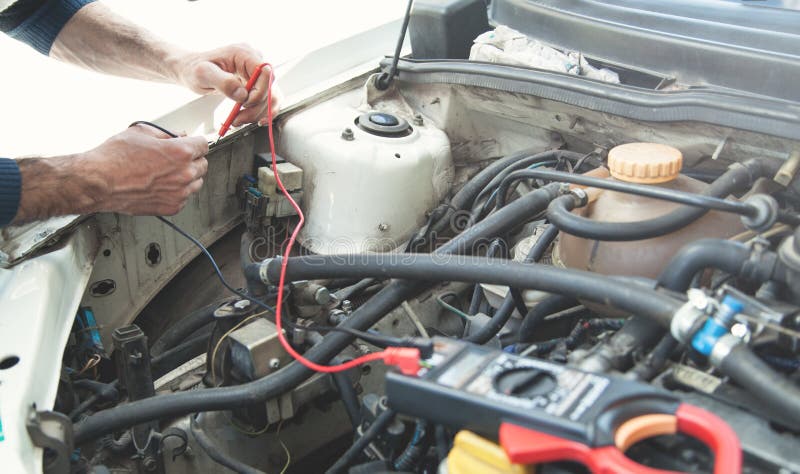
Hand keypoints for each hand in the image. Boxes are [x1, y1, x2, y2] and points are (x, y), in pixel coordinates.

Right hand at [88, 125, 208, 215]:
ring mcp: (179, 193)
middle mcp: (184, 173)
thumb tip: (180, 135)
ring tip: (166, 173)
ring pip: (196, 183)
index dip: (196, 143)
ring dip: (187, 177)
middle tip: (176, 159)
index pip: (204, 145)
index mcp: (180, 152)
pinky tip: (161, 186)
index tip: (192, 145)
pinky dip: (177, 192)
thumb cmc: (115, 157)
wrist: (99, 182)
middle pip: (203, 164)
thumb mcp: (141, 132)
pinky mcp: (171, 207)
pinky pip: (184, 198)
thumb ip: (167, 134)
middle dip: (192, 159)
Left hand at [173, 44, 280, 126]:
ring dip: (258, 112)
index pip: (265, 72)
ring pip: (271, 96)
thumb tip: (243, 94)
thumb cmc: (193, 69)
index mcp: (243, 53)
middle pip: (269, 87)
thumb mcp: (203, 74)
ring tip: (239, 120)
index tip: (245, 103)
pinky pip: (267, 99)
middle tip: (238, 118)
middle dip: (256, 107)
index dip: (260, 91)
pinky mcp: (255, 83)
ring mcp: (255, 72)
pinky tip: (252, 119)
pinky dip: (261, 112)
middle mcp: (253, 60)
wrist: (190, 70)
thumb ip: (223, 83)